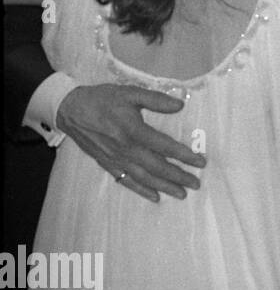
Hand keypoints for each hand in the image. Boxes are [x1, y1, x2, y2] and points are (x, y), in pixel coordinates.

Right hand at [56, 83, 204, 202]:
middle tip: (196, 184)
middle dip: (178, 176)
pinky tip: (154, 196)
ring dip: (163, 187)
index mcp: (133, 131)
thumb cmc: (102, 99)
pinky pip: (125, 180)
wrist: (69, 109)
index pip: (165, 147)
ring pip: (143, 177)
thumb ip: (156, 99)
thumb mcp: (130, 92)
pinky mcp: (106, 164)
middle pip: (157, 167)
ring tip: (181, 194)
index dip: (184, 156)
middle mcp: (126, 149)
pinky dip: (141, 190)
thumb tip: (180, 105)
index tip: (201, 162)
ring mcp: (115, 159)